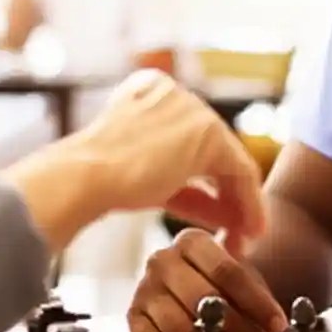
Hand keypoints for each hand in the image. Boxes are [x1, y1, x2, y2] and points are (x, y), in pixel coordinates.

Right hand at [4, 70, 266, 252]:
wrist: (81, 176)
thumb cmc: (93, 181)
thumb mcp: (139, 173)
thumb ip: (172, 178)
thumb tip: (210, 202)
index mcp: (149, 92)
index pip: (187, 145)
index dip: (204, 184)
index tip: (213, 215)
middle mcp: (175, 93)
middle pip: (211, 153)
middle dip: (226, 195)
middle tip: (234, 232)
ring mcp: (193, 108)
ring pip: (228, 162)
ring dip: (238, 203)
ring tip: (244, 239)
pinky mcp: (209, 132)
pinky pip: (240, 170)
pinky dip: (248, 203)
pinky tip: (249, 231)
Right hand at [128, 229, 288, 331]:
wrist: (181, 290)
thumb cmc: (216, 284)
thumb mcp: (237, 279)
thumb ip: (253, 295)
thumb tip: (272, 323)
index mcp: (192, 241)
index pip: (227, 272)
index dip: (257, 302)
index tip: (278, 325)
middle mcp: (162, 259)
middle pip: (204, 298)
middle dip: (238, 327)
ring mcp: (144, 288)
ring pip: (180, 325)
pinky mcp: (132, 317)